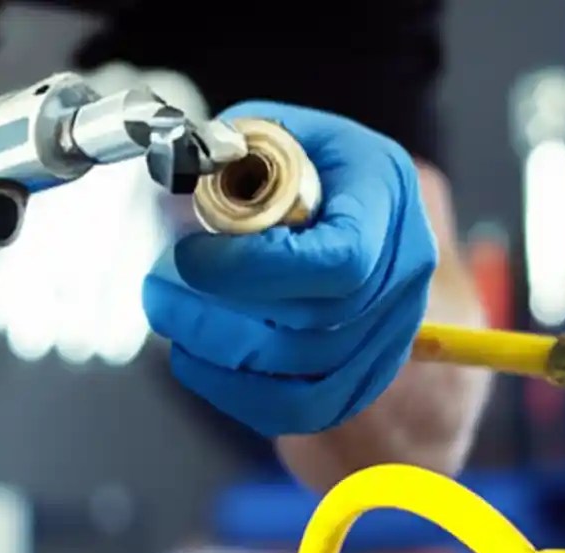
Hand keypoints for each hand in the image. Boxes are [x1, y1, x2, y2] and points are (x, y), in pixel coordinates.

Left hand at [145, 102, 436, 435]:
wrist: (346, 205)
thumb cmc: (297, 164)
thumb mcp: (266, 130)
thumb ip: (227, 148)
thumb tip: (182, 172)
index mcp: (386, 191)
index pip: (340, 260)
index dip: (257, 270)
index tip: (191, 259)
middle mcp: (405, 264)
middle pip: (319, 325)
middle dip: (221, 318)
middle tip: (159, 294)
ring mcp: (395, 326)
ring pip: (308, 375)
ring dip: (222, 356)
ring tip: (172, 319)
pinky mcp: (368, 373)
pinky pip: (306, 411)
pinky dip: (241, 395)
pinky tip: (197, 361)